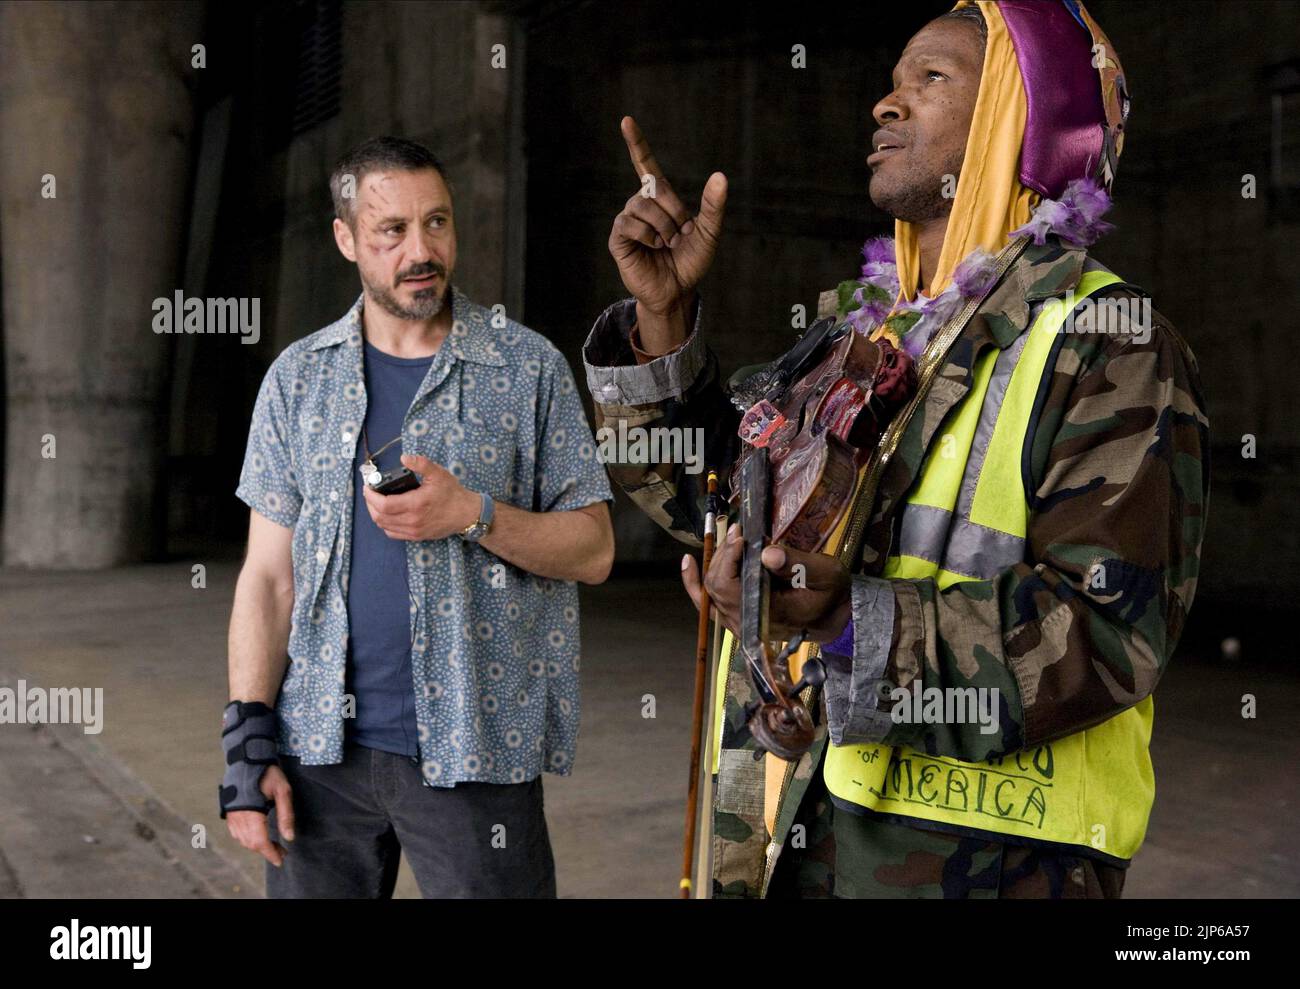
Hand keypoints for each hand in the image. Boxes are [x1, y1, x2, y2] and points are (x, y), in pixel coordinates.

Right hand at [226, 764, 293, 867]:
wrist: (247, 759)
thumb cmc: (267, 773)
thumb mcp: (283, 791)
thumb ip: (286, 815)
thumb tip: (289, 837)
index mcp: (252, 813)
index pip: (260, 841)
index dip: (270, 853)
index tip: (281, 860)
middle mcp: (238, 817)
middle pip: (251, 843)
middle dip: (267, 851)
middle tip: (283, 852)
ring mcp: (231, 815)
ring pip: (243, 840)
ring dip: (257, 845)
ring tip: (273, 845)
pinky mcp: (229, 812)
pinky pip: (236, 833)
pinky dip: (247, 839)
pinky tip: (258, 836)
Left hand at [361, 454, 479, 540]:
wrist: (466, 514)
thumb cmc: (452, 493)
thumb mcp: (439, 473)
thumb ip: (421, 464)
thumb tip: (404, 458)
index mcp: (416, 504)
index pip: (383, 504)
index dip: (371, 496)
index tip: (368, 487)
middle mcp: (412, 520)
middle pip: (379, 517)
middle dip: (370, 504)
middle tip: (370, 493)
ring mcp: (414, 531)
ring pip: (384, 526)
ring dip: (375, 514)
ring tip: (376, 502)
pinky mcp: (416, 536)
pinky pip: (393, 533)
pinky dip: (385, 524)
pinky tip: (387, 515)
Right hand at [608, 115, 727, 348]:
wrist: (677, 291)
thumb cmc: (691, 261)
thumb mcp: (709, 232)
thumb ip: (714, 206)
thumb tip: (721, 176)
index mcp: (661, 199)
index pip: (645, 165)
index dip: (636, 143)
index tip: (626, 121)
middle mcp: (641, 205)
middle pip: (654, 188)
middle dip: (674, 210)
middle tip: (680, 234)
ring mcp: (628, 221)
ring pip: (643, 206)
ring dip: (663, 227)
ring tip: (667, 244)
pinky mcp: (618, 238)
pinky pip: (630, 223)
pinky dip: (648, 235)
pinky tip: (653, 248)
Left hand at [681, 525, 851, 641]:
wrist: (833, 619)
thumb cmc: (831, 595)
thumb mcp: (826, 575)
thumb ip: (799, 564)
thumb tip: (767, 553)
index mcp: (767, 615)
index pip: (730, 588)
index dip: (729, 559)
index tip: (742, 536)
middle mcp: (745, 624)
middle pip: (716, 586)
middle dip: (724, 554)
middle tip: (741, 531)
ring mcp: (737, 623)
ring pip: (710, 591)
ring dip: (716, 561)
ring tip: (733, 539)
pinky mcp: (735, 618)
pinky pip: (707, 603)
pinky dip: (694, 582)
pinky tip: (689, 561)